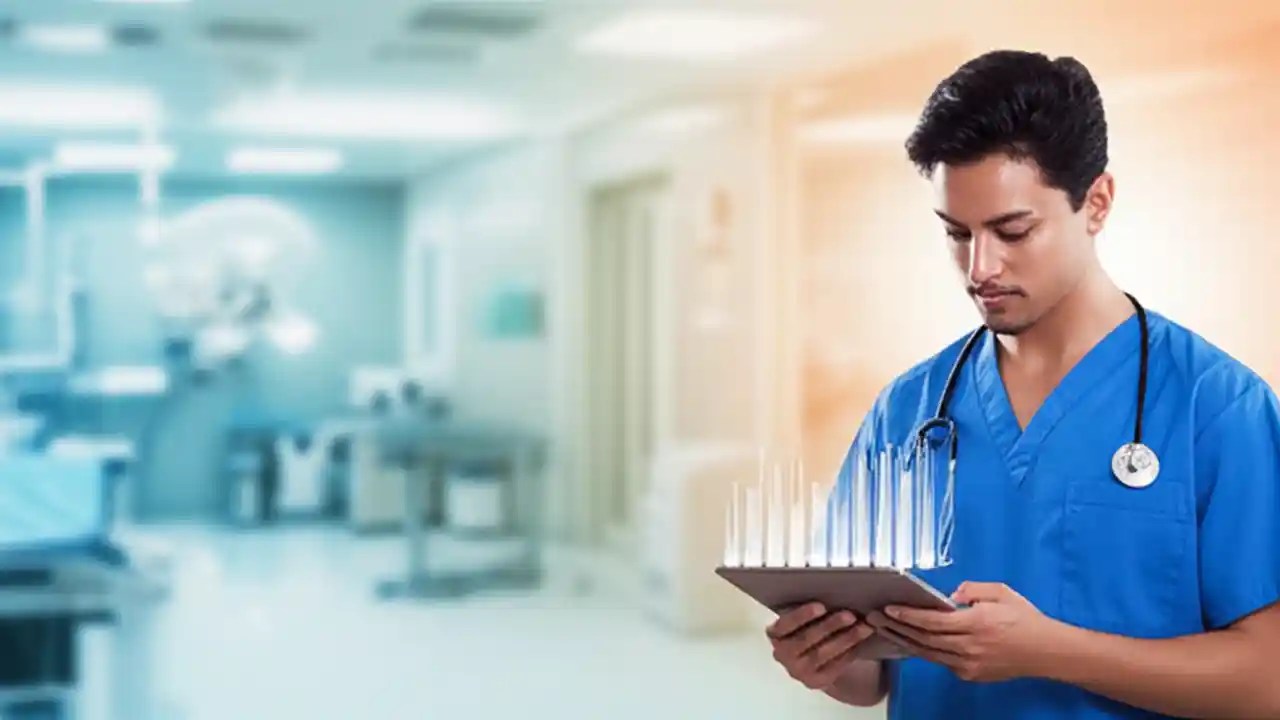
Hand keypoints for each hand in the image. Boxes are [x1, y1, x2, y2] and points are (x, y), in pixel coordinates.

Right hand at [767, 602, 875, 690]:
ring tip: (864, 627)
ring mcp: (798, 671)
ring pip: (822, 653)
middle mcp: (781, 654)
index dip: (802, 615)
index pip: (785, 624)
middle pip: (806, 639)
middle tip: (850, 615)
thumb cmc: (809, 627)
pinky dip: (849, 652)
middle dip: (830, 625)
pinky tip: (861, 642)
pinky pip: (833, 667)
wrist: (813, 659)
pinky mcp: (815, 682)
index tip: (821, 606)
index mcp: (775, 634)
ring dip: (846, 639)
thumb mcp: (802, 619)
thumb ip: (809, 610)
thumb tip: (832, 593)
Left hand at [866, 581, 1064, 682]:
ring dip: (903, 640)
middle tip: (873, 617)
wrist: (1047, 652)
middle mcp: (970, 647)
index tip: (888, 608)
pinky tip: (908, 640)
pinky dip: (923, 650)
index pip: (933, 622)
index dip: (908, 616)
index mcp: (977, 623)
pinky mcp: (970, 675)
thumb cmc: (1025, 618)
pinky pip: (941, 661)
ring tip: (882, 628)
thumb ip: (972, 590)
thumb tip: (948, 596)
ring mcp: (969, 665)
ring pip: (928, 653)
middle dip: (896, 627)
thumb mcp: (1001, 593)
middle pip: (924, 639)